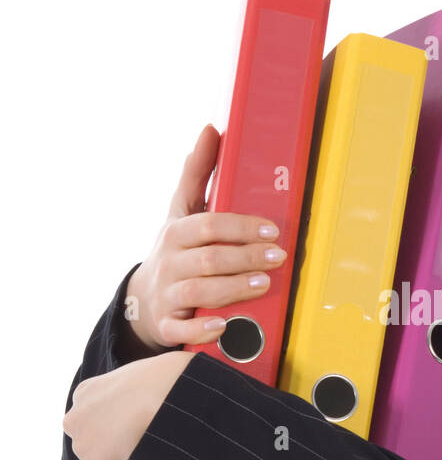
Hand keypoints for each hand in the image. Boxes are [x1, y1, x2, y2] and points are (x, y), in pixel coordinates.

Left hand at [63, 351, 196, 459]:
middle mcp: (78, 419)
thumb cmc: (171, 376)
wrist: (172, 383)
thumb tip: (161, 415)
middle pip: (108, 456)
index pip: (105, 429)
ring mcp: (87, 444)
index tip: (153, 456)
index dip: (132, 446)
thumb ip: (142, 395)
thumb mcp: (148, 375)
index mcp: (87, 393)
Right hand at [122, 123, 289, 352]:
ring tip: (264, 283)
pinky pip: (182, 331)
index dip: (240, 226)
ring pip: (200, 292)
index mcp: (176, 232)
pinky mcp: (168, 325)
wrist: (144, 299)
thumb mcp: (181, 211)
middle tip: (278, 256)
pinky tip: (225, 326)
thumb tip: (211, 128)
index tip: (271, 228)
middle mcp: (171, 263)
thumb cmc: (175, 250)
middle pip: (209, 259)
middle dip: (246, 257)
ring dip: (234, 288)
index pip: (208, 225)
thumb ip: (198, 173)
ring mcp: (168, 295)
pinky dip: (202, 330)